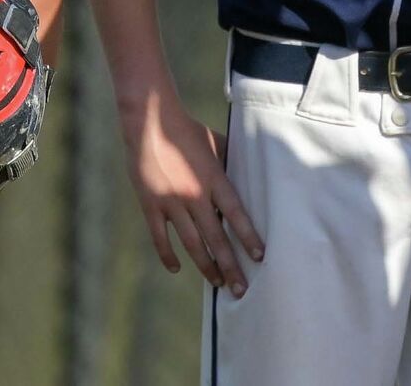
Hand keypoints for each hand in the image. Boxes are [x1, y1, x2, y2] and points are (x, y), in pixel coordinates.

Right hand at [120, 94, 262, 296]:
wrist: (151, 121)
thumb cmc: (188, 130)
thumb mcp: (217, 143)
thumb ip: (232, 163)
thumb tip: (251, 175)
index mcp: (214, 179)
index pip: (236, 214)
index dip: (248, 237)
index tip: (260, 257)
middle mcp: (194, 194)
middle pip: (216, 238)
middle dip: (229, 266)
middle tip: (240, 290)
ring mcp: (171, 202)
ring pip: (191, 243)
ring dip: (205, 266)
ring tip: (216, 283)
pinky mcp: (151, 205)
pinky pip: (160, 238)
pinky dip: (168, 255)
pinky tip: (177, 269)